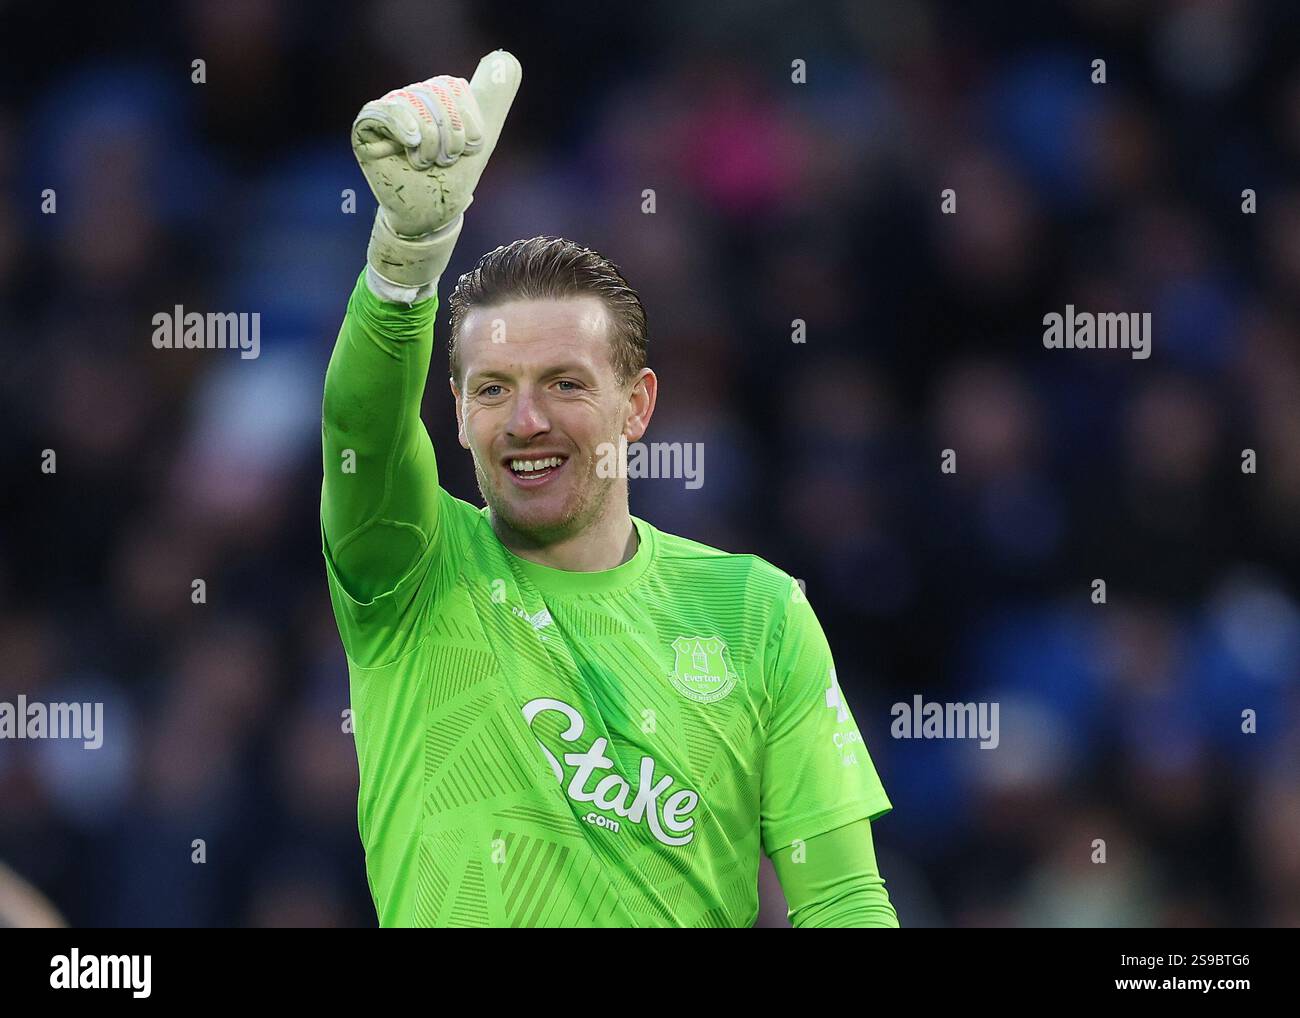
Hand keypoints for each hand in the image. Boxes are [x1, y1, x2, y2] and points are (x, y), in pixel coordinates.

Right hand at [352, 50, 521, 289]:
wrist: (431, 214)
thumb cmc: (452, 179)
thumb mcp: (479, 137)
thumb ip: (492, 98)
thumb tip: (506, 58)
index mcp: (435, 96)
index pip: (453, 87)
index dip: (467, 120)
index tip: (469, 148)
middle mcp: (409, 98)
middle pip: (434, 93)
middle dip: (450, 134)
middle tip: (446, 161)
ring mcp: (386, 111)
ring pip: (414, 103)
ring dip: (431, 140)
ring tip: (428, 163)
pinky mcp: (366, 127)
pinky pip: (384, 110)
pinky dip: (403, 125)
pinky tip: (412, 142)